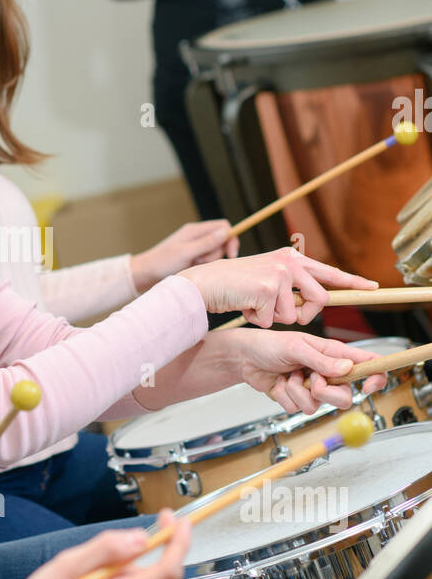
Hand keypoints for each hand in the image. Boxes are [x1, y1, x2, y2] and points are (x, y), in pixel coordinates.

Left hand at [131, 220, 238, 291]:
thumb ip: (206, 243)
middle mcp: (196, 237)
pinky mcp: (193, 258)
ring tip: (192, 266)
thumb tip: (226, 232)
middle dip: (216, 254)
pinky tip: (192, 270)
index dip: (231, 239)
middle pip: (221, 241)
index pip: (223, 227)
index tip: (231, 255)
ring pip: (215, 253)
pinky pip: (207, 261)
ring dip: (208, 262)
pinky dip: (203, 267)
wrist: (144, 275)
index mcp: (194, 230)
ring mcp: (195, 248)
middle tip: (199, 262)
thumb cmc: (161, 263)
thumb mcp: (185, 253)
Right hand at [178, 247, 377, 324]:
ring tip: (254, 305)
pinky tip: (245, 307)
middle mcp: (289, 262)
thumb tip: (313, 302)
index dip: (353, 282)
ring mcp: (279, 274)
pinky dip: (258, 321)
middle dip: (303, 315)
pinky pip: (273, 320)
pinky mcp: (266, 289)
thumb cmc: (234, 285)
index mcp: (292, 258)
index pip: (329, 272)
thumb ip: (291, 285)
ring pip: (293, 315)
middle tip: (283, 314)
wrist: (205, 283)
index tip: (373, 288)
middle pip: (319, 300)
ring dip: (274, 319)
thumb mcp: (268, 278)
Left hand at [225, 328, 387, 413]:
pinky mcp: (296, 399)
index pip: (366, 366)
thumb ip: (321, 360)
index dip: (375, 377)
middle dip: (326, 393)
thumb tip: (347, 368)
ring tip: (288, 375)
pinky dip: (285, 396)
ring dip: (298, 391)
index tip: (369, 386)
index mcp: (334, 355)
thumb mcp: (296, 347)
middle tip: (311, 380)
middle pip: (344, 398)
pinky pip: (296, 409)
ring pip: (316, 406)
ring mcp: (312, 389)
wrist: (245, 357)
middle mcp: (327, 374)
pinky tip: (279, 382)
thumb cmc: (270, 344)